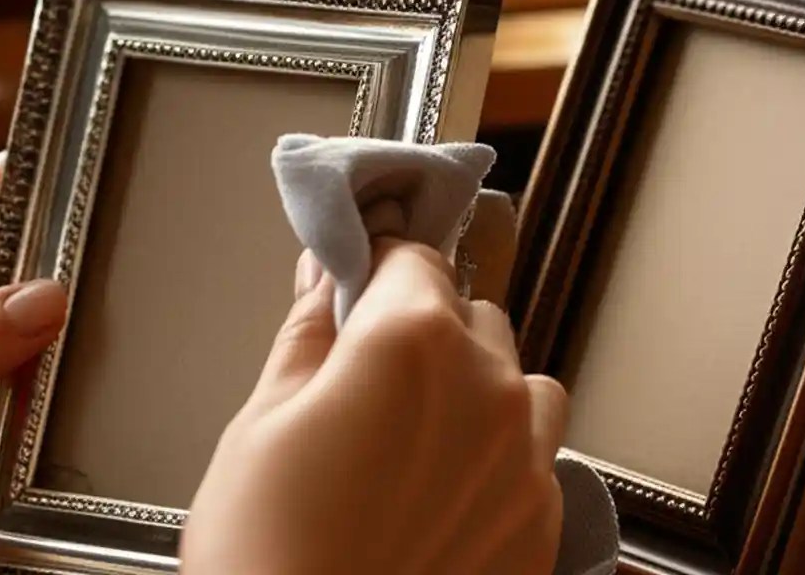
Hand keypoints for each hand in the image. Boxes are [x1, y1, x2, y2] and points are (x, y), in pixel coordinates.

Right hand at [182, 239, 567, 574]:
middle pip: (470, 316)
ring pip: (516, 380)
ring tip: (420, 440)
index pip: (414, 258)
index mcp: (411, 341)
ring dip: (478, 389)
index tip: (361, 296)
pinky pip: (537, 451)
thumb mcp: (261, 423)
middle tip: (371, 385)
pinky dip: (502, 453)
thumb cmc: (271, 554)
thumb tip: (323, 276)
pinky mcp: (543, 516)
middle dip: (426, 332)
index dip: (379, 273)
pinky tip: (448, 492)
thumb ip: (307, 333)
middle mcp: (486, 385)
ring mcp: (526, 453)